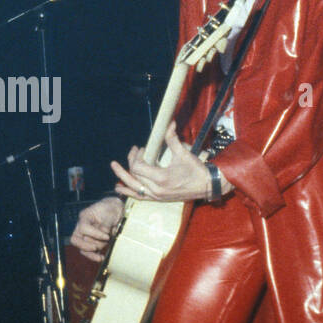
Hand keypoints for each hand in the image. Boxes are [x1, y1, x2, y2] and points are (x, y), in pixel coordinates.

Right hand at [70, 195, 123, 261]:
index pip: (83, 228)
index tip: (107, 236)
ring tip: (107, 242)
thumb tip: (104, 232)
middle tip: (96, 247)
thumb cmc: (111, 209)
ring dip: (96, 248)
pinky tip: (101, 258)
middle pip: (76, 240)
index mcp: (85, 217)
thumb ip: (106, 223)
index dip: (94, 234)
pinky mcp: (91, 242)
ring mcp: (86, 235)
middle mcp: (82, 227)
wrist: (115, 211)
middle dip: (86, 246)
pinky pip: (88, 252)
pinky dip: (94, 256)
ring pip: (83, 248)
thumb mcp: (109, 213)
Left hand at [111, 121, 228, 202]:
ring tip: (115, 168)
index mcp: (161, 178)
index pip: (138, 167)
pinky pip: (139, 197)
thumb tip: (168, 123)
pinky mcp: (158, 199)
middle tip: (132, 152)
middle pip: (134, 175)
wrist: (207, 186)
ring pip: (133, 187)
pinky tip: (119, 188)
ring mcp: (157, 196)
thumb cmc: (196, 170)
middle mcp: (156, 189)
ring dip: (123, 177)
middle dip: (130, 162)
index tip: (143, 148)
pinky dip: (129, 192)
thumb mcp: (183, 153)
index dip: (137, 156)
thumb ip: (172, 139)